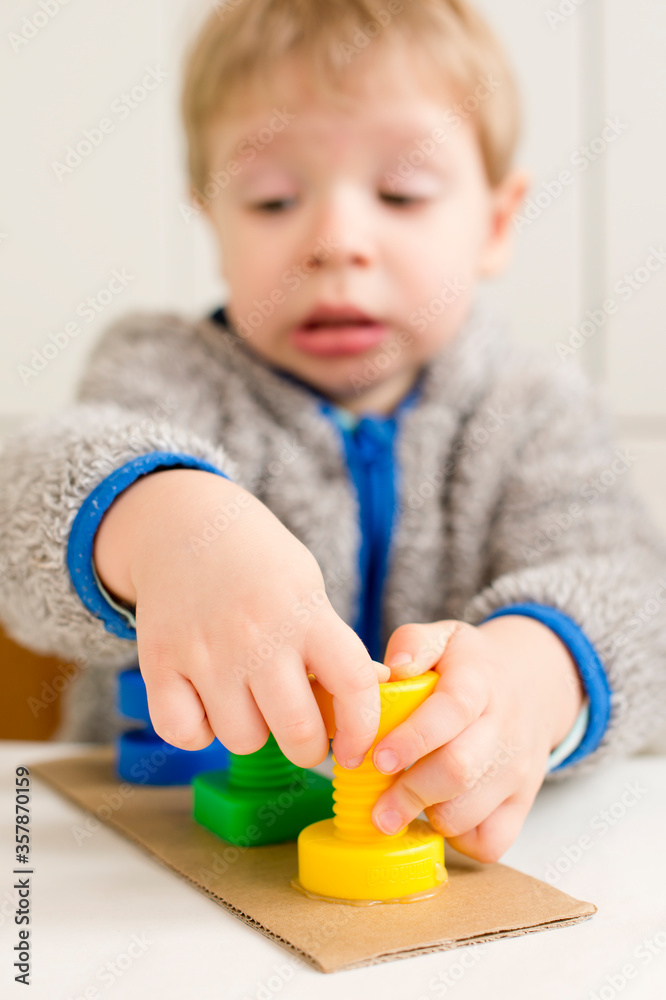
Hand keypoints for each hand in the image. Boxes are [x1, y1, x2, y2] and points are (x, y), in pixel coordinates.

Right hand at [93, 468, 382, 767]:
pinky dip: (196, 731)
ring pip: (242, 740)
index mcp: (305, 613)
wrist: (182, 524)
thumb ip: (335, 643)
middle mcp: (257, 635)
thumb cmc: (256, 563)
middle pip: (297, 730)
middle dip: (308, 748)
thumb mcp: (307, 588)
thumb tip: (376, 688)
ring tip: (247, 699)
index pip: (354, 683)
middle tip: (302, 735)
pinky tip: (205, 703)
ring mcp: (205, 651)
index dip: (363, 728)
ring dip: (251, 732)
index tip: (357, 748)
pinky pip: (183, 733)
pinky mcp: (159, 662)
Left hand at [370, 616, 584, 861]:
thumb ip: (413, 644)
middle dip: (409, 793)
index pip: (451, 711)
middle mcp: (504, 728)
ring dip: (428, 817)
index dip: (412, 739)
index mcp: (479, 682)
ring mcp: (517, 769)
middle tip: (376, 808)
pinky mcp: (523, 802)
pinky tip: (438, 816)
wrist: (534, 683)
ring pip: (469, 812)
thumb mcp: (445, 636)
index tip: (377, 758)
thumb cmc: (473, 665)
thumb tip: (393, 669)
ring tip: (402, 806)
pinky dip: (459, 841)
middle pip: (458, 770)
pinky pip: (491, 842)